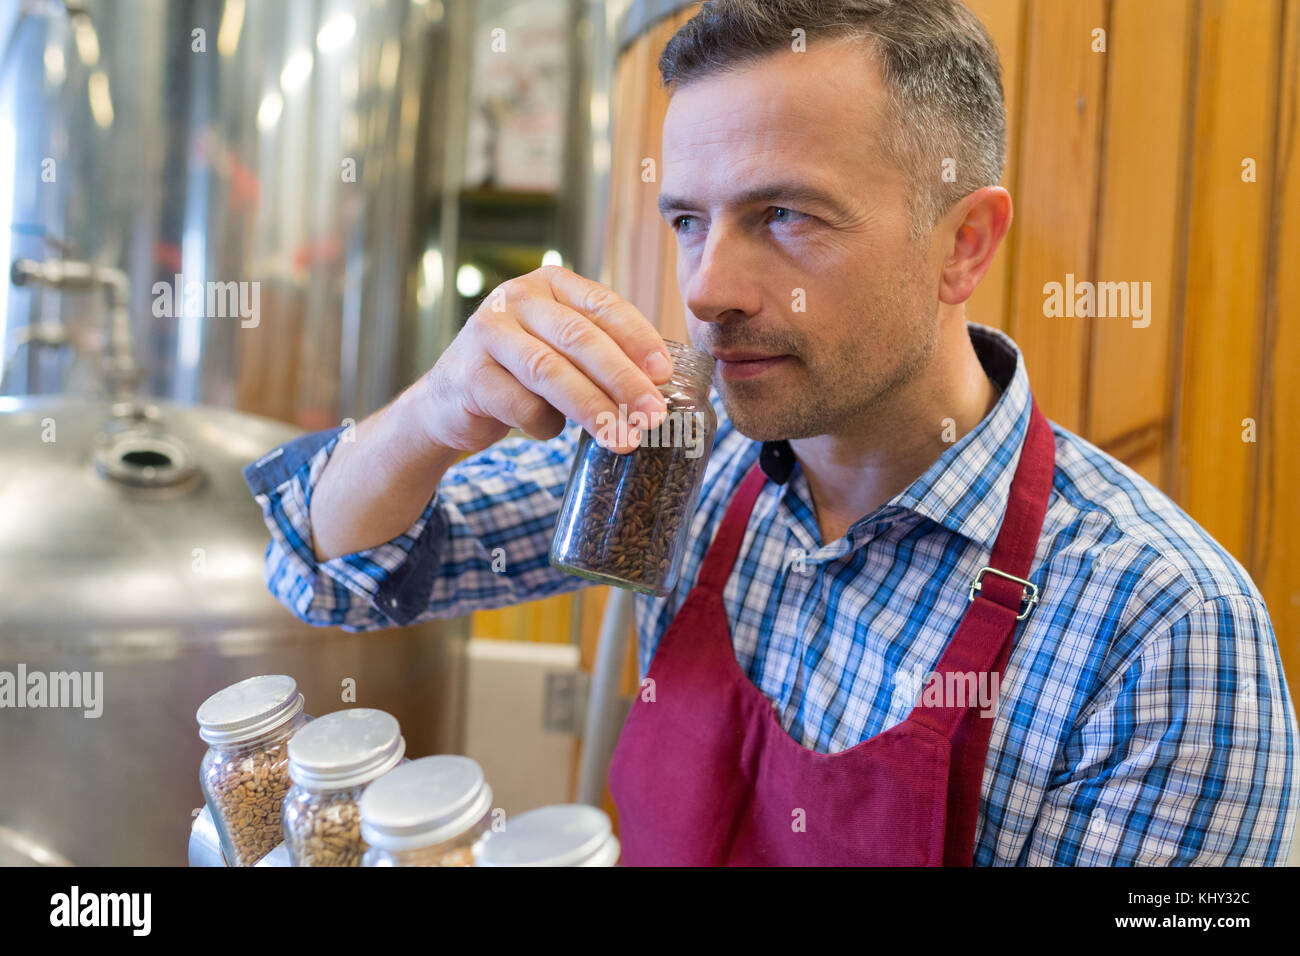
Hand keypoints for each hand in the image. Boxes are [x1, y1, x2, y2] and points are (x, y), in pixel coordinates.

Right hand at [419, 265, 672, 454]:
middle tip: (652, 414)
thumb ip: (600, 354)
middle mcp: (516, 298)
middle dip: (622, 379)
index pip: (602, 304)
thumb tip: (659, 387)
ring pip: (550, 372)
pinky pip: (520, 406)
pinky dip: (544, 426)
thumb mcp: (560, 350)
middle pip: (579, 338)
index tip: (664, 373)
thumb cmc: (520, 374)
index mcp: (549, 284)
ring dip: (592, 408)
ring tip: (622, 438)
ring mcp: (487, 333)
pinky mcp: (468, 375)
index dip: (637, 338)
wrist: (449, 400)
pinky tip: (549, 431)